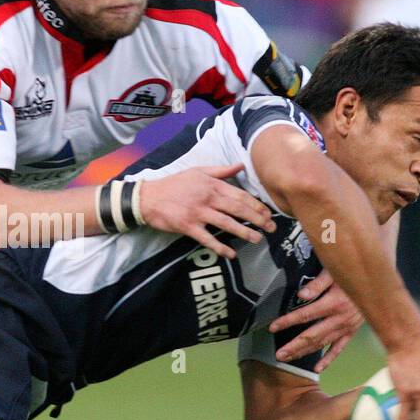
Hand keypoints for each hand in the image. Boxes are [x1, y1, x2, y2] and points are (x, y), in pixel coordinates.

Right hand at [138, 164, 275, 258]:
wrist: (148, 198)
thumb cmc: (174, 184)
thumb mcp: (197, 172)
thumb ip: (221, 171)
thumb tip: (240, 165)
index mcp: (211, 184)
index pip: (239, 194)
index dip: (256, 205)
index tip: (268, 213)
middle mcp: (207, 198)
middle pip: (237, 209)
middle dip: (257, 219)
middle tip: (271, 228)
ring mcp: (198, 213)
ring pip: (226, 223)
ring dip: (244, 232)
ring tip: (257, 239)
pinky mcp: (188, 226)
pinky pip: (207, 239)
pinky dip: (219, 247)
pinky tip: (231, 254)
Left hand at [269, 270, 363, 371]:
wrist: (377, 282)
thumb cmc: (352, 273)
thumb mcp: (335, 272)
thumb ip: (318, 284)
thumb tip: (301, 295)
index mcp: (334, 303)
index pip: (305, 315)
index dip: (287, 321)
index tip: (272, 327)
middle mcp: (341, 319)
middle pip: (312, 335)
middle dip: (293, 346)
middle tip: (278, 355)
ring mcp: (347, 327)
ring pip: (322, 344)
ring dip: (304, 352)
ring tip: (288, 359)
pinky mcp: (352, 331)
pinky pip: (339, 348)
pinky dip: (329, 359)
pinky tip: (318, 368)